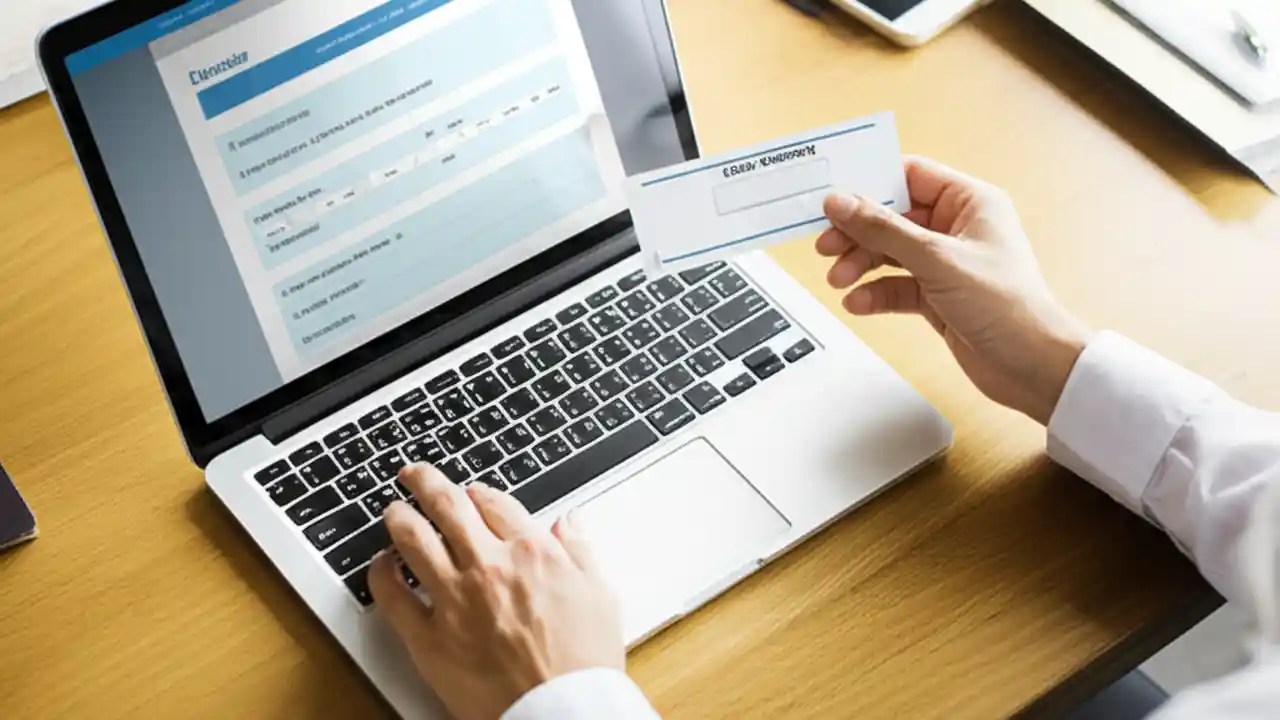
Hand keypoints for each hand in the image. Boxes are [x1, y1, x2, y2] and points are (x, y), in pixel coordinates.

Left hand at [369, 465, 623, 719]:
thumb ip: (580, 551)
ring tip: (393, 510)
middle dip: (425, 482)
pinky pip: (391, 594)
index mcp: (532, 552)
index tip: (472, 492)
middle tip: (414, 475)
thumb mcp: (600, 595)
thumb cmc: (583, 663)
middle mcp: (489, 566)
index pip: (495, 503)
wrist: (560, 711)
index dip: (478, 492)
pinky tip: (380, 565)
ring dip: (398, 516)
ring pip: (412, 538)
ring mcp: (455, 599)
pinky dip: (381, 572)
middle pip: (447, 506)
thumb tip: (571, 522)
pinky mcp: (429, 636)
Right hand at [817, 156, 1092, 423]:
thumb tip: (842, 201)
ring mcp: (946, 264)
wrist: (1033, 367)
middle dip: (857, 232)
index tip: (834, 196)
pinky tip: (858, 303)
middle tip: (827, 246)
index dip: (870, 184)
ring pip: (890, 253)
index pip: (910, 176)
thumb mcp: (937, 260)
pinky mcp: (938, 297)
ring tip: (839, 279)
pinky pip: (896, 286)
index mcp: (970, 203)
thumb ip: (884, 230)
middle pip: (892, 217)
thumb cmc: (1007, 307)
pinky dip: (875, 293)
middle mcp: (958, 228)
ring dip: (861, 264)